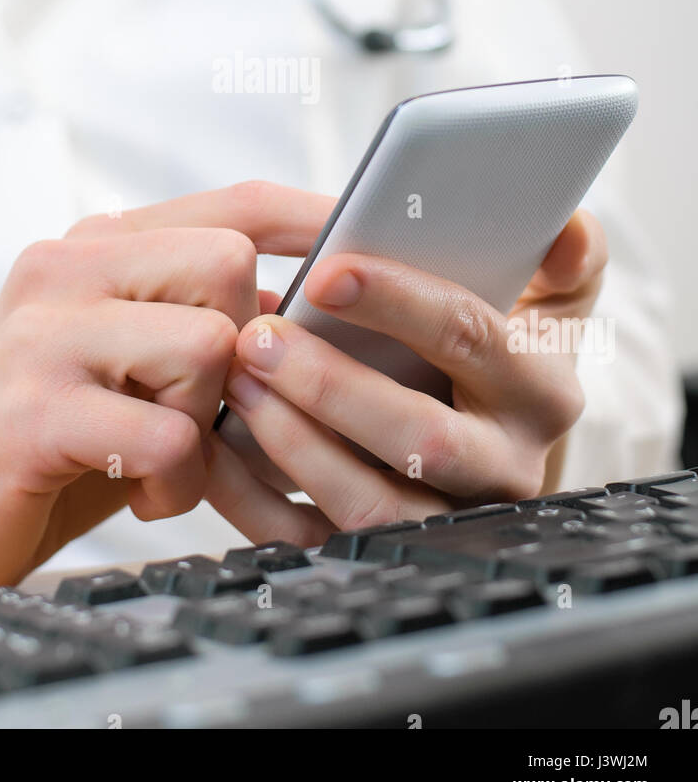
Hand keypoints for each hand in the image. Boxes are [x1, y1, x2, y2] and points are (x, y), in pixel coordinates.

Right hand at [0, 182, 330, 607]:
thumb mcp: (132, 360)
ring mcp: (44, 332)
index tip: (372, 234)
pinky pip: (170, 436)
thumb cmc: (56, 435)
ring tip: (165, 458)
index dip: (312, 217)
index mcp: (99, 244)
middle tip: (202, 409)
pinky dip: (177, 484)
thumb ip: (204, 318)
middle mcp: (68, 266)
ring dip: (208, 425)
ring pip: (210, 345)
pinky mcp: (31, 409)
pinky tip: (140, 491)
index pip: (232, 203)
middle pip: (231, 263)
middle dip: (244, 351)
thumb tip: (317, 308)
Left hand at [206, 210, 605, 545]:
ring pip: (370, 502)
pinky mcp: (389, 550)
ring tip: (235, 382)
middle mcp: (505, 466)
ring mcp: (446, 517)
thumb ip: (568, 255)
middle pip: (421, 437)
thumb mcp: (551, 301)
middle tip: (258, 337)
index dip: (397, 301)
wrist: (493, 437)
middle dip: (332, 387)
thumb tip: (567, 230)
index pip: (468, 337)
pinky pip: (316, 540)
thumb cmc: (503, 347)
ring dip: (294, 444)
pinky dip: (255, 501)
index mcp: (541, 390)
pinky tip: (214, 446)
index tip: (325, 271)